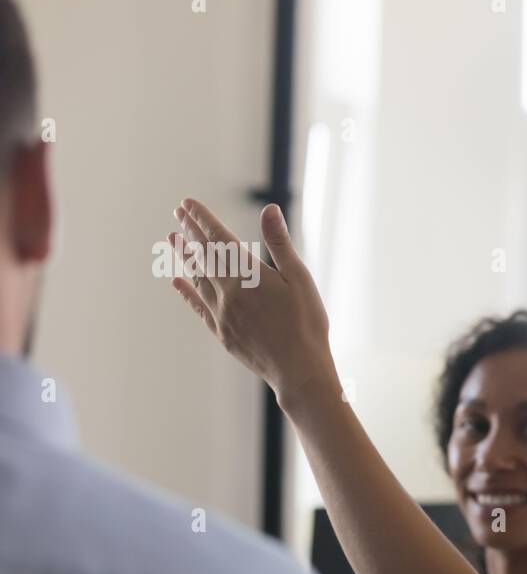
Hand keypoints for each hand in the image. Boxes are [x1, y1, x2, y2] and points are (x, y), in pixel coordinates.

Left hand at [167, 199, 338, 407]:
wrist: (299, 369)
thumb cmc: (307, 323)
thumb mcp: (300, 279)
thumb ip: (280, 244)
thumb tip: (269, 210)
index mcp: (248, 276)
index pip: (218, 239)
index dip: (202, 219)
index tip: (187, 204)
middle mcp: (228, 292)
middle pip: (204, 255)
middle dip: (191, 231)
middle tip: (178, 213)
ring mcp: (222, 313)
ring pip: (197, 278)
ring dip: (185, 256)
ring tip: (173, 239)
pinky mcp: (222, 332)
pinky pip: (198, 306)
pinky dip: (186, 290)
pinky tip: (177, 280)